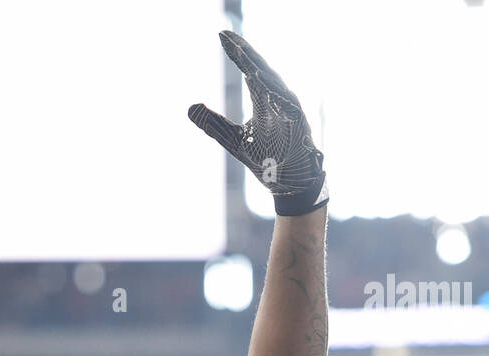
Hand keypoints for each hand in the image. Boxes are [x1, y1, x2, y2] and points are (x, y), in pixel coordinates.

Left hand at [189, 30, 327, 216]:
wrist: (289, 186)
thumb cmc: (267, 160)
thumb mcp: (233, 140)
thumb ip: (212, 123)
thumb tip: (190, 107)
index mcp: (264, 101)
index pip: (249, 71)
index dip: (236, 54)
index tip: (221, 35)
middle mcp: (278, 101)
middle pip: (260, 70)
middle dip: (244, 53)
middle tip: (226, 36)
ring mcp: (290, 112)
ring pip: (273, 84)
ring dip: (257, 68)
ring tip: (241, 52)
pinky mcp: (298, 127)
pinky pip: (287, 107)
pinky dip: (276, 96)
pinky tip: (264, 84)